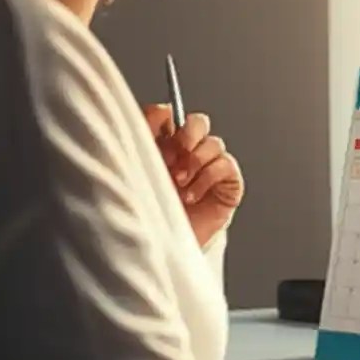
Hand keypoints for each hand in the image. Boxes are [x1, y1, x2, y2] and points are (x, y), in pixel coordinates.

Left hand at [143, 104, 244, 246]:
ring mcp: (209, 167)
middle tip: (171, 157)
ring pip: (213, 143)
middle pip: (197, 122)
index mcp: (161, 144)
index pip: (168, 114)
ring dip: (194, 161)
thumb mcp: (131, 171)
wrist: (162, 248)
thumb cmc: (144, 213)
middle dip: (185, 136)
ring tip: (178, 183)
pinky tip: (192, 195)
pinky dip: (208, 177)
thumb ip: (137, 140)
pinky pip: (225, 165)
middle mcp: (187, 152)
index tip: (152, 136)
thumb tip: (151, 111)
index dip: (163, 119)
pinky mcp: (228, 182)